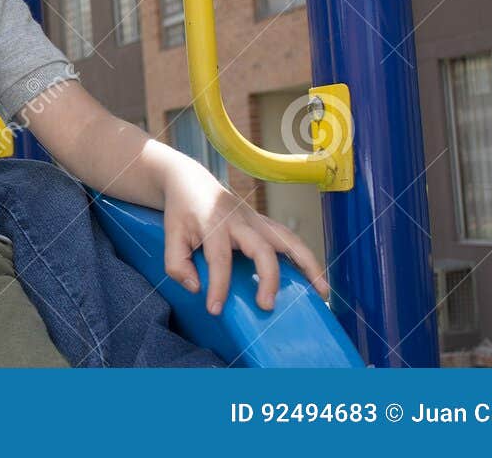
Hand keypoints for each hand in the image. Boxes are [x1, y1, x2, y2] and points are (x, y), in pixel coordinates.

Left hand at [159, 159, 328, 314]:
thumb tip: (197, 288)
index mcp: (214, 225)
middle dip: (268, 279)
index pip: (220, 259)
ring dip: (307, 265)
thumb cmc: (182, 212)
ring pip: (289, 240)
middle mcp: (240, 222)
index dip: (218, 286)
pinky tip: (316, 278)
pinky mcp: (266, 224)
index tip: (215, 309)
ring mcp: (257, 221)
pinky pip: (291, 240)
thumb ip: (177, 264)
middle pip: (262, 249)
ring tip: (321, 292)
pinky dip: (306, 258)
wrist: (191, 182)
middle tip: (266, 306)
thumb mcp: (170, 235)